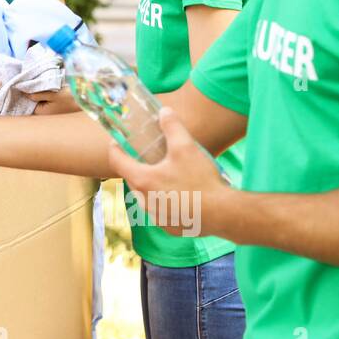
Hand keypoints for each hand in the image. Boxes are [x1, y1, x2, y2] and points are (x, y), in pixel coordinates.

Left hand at [106, 107, 231, 237]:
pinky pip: (161, 211)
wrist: (224, 213)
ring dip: (152, 186)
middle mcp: (144, 202)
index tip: (117, 142)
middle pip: (132, 180)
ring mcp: (157, 217)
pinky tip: (181, 195)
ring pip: (146, 197)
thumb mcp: (186, 147)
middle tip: (147, 157)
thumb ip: (172, 126)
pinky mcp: (170, 227)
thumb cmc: (201, 180)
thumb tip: (164, 111)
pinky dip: (166, 202)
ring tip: (167, 175)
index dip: (114, 148)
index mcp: (143, 181)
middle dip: (136, 167)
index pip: (117, 162)